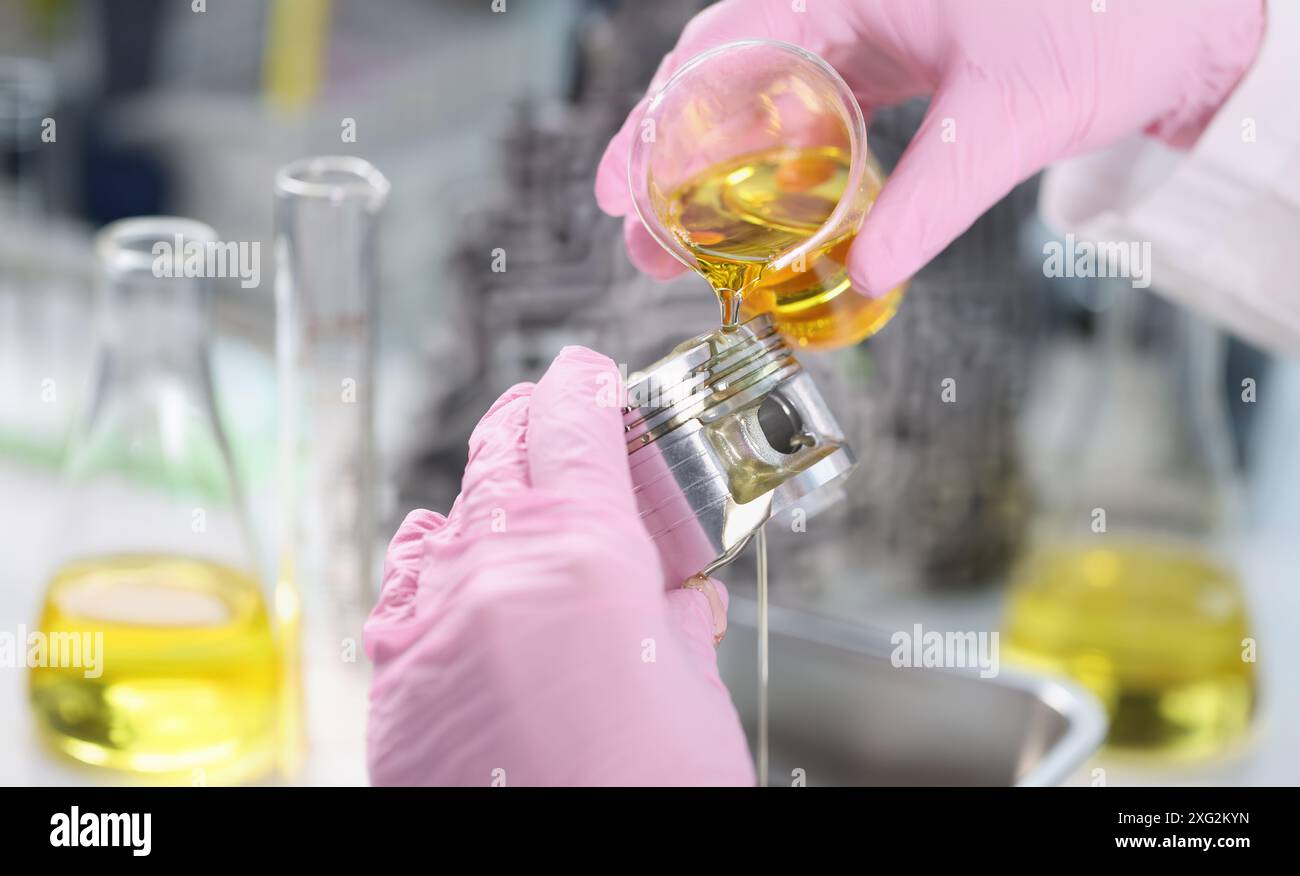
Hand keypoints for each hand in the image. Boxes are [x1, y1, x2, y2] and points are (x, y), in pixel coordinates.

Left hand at [365, 346, 753, 785]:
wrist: (572, 870)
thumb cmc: (652, 794)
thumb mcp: (692, 694)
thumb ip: (672, 619)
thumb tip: (674, 590)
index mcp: (582, 553)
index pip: (570, 426)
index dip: (581, 386)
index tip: (587, 372)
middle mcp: (490, 567)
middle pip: (498, 455)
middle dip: (528, 423)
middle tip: (550, 411)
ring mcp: (429, 621)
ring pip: (446, 517)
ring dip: (480, 493)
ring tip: (506, 493)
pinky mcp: (394, 679)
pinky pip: (402, 587)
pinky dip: (428, 562)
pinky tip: (443, 562)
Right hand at [596, 0, 1263, 294]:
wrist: (1188, 11)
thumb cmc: (1111, 19)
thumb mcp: (1011, 116)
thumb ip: (933, 199)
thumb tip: (864, 276)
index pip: (728, 48)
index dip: (663, 123)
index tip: (619, 188)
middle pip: (729, 77)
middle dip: (677, 161)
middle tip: (643, 240)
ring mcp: (871, 30)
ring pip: (769, 101)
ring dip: (727, 174)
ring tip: (687, 247)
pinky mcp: (898, 62)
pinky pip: (820, 114)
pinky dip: (788, 169)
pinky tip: (770, 219)